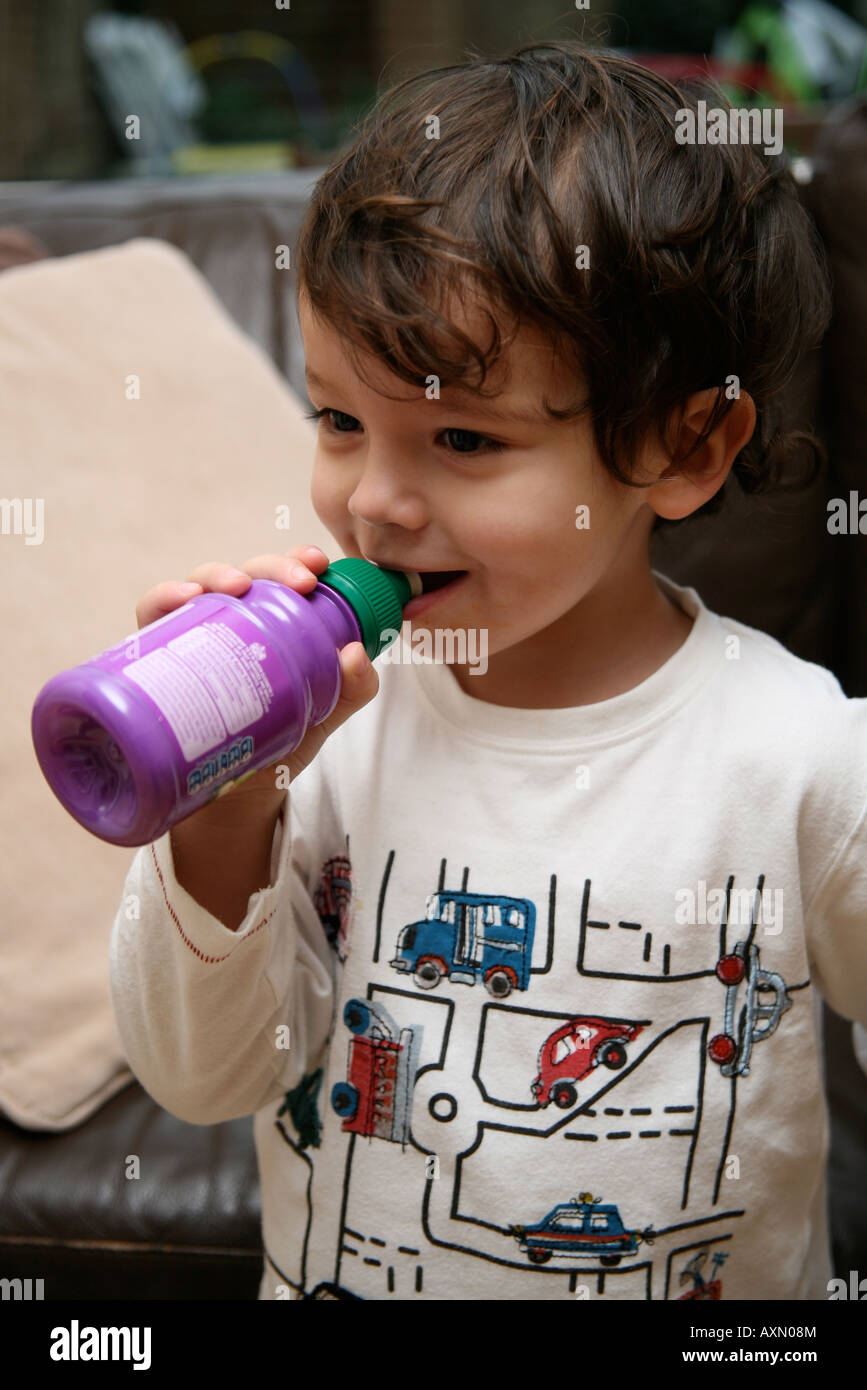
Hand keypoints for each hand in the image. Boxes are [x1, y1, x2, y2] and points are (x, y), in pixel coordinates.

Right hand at [134, 546, 378, 817]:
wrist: (229, 798)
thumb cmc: (274, 745)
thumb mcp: (321, 717)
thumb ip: (350, 689)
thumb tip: (355, 654)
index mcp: (271, 626)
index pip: (283, 581)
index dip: (297, 562)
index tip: (317, 564)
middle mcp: (231, 623)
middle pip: (247, 576)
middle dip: (272, 567)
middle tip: (299, 583)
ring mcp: (193, 636)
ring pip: (201, 586)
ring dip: (218, 574)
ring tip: (237, 587)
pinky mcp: (156, 657)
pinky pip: (152, 616)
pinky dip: (165, 598)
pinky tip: (185, 599)